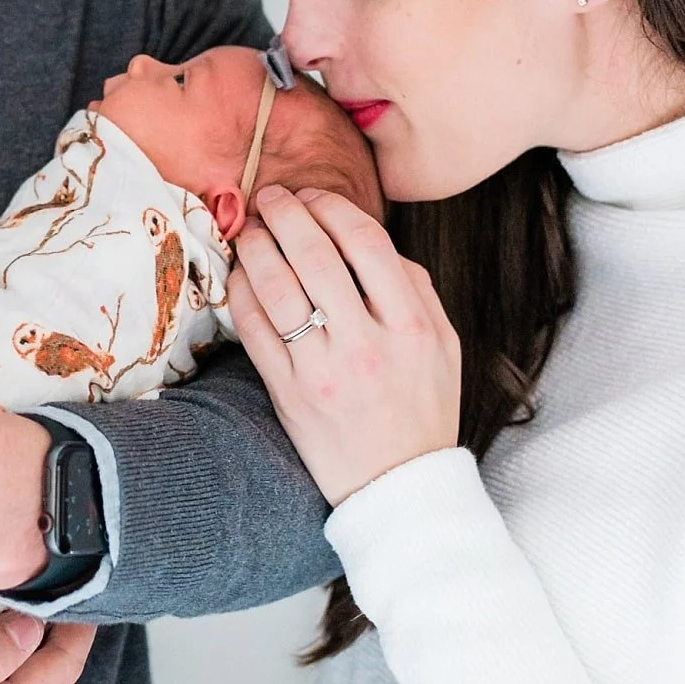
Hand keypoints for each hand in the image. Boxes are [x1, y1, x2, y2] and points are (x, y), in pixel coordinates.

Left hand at [229, 186, 461, 506]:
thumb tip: (367, 240)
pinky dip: (242, 292)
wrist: (399, 486)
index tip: (314, 197)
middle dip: (287, 214)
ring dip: (257, 247)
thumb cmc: (423, 409)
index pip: (365, 242)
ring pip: (278, 287)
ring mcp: (324, 370)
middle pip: (315, 255)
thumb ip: (415, 288)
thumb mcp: (443, 344)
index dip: (332, 207)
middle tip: (272, 197)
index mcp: (411, 324)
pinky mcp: (290, 394)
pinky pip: (255, 330)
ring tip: (252, 230)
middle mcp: (367, 343)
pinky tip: (241, 275)